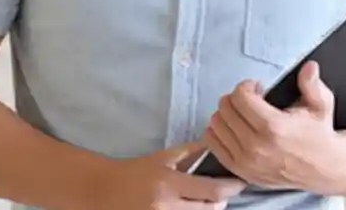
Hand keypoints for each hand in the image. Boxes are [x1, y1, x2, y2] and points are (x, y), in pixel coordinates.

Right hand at [88, 142, 246, 209]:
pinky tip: (192, 207)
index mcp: (169, 184)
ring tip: (207, 200)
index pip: (211, 190)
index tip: (241, 182)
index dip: (231, 187)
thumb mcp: (162, 158)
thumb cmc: (135, 172)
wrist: (104, 191)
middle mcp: (167, 207)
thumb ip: (189, 152)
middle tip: (223, 192)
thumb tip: (214, 142)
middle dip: (221, 202)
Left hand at [204, 61, 341, 192]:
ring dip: (226, 113)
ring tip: (243, 114)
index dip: (246, 86)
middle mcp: (256, 146)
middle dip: (236, 97)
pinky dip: (218, 132)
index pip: (240, 97)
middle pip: (225, 108)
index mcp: (274, 127)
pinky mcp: (240, 171)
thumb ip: (312, 84)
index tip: (256, 87)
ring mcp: (246, 161)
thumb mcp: (322, 106)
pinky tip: (234, 128)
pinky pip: (213, 144)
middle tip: (249, 99)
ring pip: (216, 124)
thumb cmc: (319, 136)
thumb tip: (309, 67)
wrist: (324, 169)